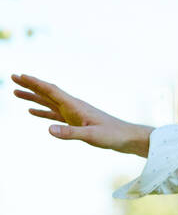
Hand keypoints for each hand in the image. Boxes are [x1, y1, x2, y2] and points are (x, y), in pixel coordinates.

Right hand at [11, 73, 151, 155]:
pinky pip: (55, 114)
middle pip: (47, 93)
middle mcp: (73, 107)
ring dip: (32, 98)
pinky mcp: (77, 122)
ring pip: (49, 102)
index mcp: (75, 106)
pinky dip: (42, 112)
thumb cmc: (113, 136)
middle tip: (12, 78)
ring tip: (15, 93)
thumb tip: (48, 129)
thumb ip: (70, 133)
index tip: (20, 76)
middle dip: (30, 86)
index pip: (51, 91)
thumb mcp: (92, 136)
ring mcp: (74, 114)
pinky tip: (32, 112)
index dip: (35, 83)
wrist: (129, 139)